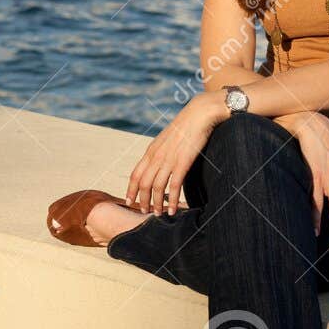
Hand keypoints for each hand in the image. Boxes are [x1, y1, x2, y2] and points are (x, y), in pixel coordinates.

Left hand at [126, 92, 226, 215]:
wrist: (199, 114)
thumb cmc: (185, 127)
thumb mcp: (166, 140)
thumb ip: (160, 153)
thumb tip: (158, 165)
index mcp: (151, 151)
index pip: (135, 174)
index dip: (130, 190)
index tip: (129, 201)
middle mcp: (156, 156)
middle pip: (143, 184)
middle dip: (142, 200)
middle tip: (144, 212)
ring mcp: (168, 159)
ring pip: (156, 187)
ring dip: (156, 203)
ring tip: (158, 214)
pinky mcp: (182, 162)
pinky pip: (173, 186)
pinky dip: (171, 200)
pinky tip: (172, 210)